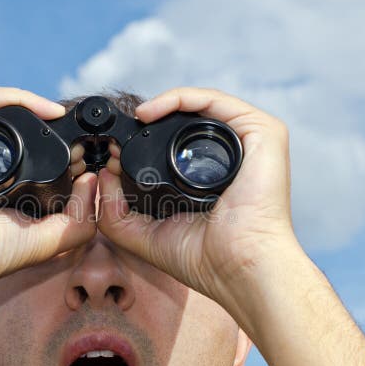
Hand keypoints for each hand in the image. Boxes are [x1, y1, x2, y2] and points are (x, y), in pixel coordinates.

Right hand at [0, 85, 96, 293]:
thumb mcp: (46, 237)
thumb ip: (80, 216)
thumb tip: (93, 180)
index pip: (24, 146)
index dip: (60, 147)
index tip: (87, 156)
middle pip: (15, 123)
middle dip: (55, 128)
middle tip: (86, 142)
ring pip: (2, 106)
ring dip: (42, 111)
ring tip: (71, 128)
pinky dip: (19, 98)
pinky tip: (48, 112)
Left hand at [97, 87, 299, 322]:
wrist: (241, 267)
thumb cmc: (206, 260)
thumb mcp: (145, 235)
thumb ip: (114, 212)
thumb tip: (103, 175)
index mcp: (213, 175)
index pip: (177, 143)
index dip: (141, 142)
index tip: (111, 154)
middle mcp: (234, 155)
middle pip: (186, 121)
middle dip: (147, 124)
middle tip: (115, 140)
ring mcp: (250, 141)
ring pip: (197, 105)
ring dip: (157, 107)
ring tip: (131, 123)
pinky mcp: (261, 131)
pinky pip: (212, 100)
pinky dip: (177, 98)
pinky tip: (149, 114)